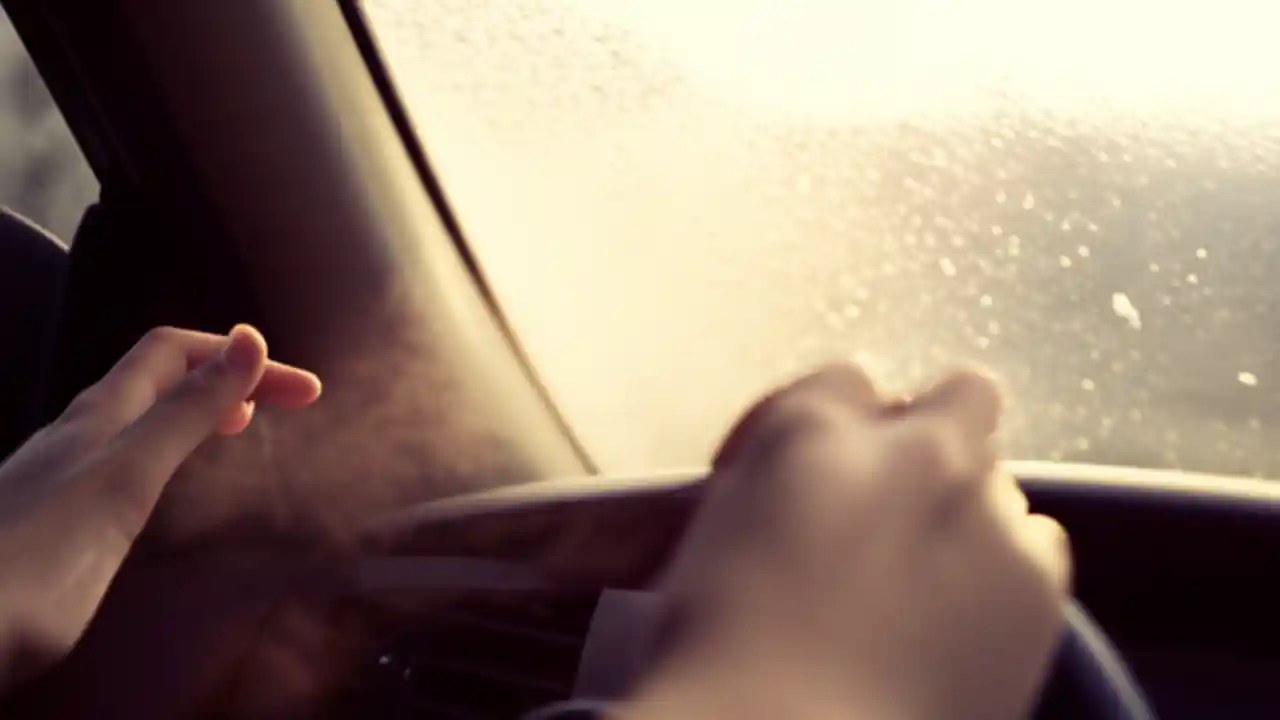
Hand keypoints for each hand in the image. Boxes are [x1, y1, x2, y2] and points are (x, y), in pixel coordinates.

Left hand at [0, 325, 320, 691]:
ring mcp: (64, 474)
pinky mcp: (57, 517)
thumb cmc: (43, 555)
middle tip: (287, 403)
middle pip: (158, 378)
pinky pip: (123, 457)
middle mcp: (80, 434)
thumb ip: (187, 411)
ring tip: (238, 428)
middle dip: (226, 377)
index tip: (305, 391)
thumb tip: (250, 339)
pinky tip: (167, 484)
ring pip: (138, 417)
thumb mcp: (130, 474)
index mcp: (101, 415)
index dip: (240, 357)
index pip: (174, 351)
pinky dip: (167, 449)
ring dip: (196, 409)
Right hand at [624, 365, 1070, 718]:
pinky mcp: (1039, 580)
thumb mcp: (712, 537)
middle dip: (938, 436)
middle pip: (959, 396)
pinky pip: (1038, 544)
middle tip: (900, 502)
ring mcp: (984, 509)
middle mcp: (909, 449)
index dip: (837, 429)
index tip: (818, 477)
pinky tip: (963, 623)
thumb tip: (798, 494)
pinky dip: (1008, 571)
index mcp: (809, 431)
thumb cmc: (719, 657)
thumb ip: (770, 486)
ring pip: (999, 475)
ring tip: (926, 583)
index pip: (846, 382)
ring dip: (966, 510)